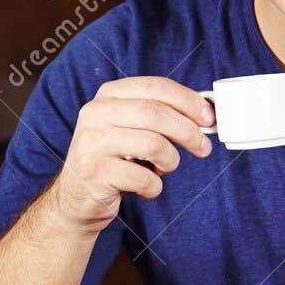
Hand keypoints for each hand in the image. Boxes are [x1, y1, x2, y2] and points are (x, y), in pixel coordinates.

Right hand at [52, 77, 214, 230]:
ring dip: (171, 161)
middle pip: (156, 113)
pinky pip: (144, 178)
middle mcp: (96, 113)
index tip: (209, 117)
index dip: (188, 101)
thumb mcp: (130, 128)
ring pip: (154, 144)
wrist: (76, 198)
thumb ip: (159, 116)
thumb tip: (205, 113)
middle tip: (203, 148)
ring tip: (163, 169)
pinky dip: (154, 187)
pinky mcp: (95, 173)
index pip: (156, 86)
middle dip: (188, 131)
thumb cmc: (114, 159)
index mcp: (108, 95)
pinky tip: (146, 188)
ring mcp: (93, 143)